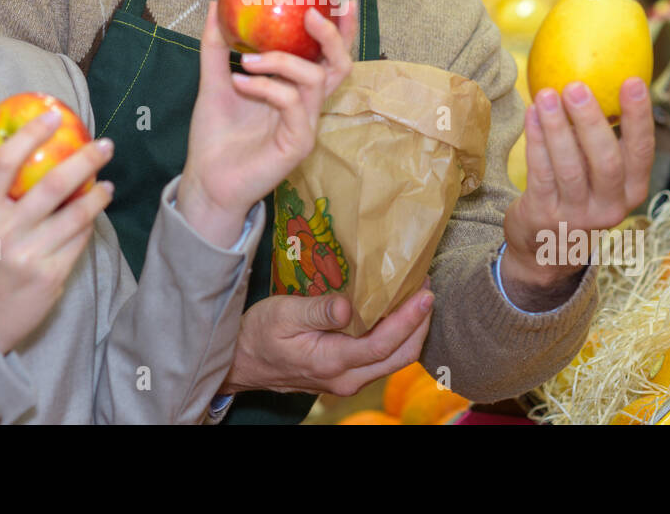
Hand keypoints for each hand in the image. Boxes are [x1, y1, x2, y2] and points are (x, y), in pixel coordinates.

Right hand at [0, 111, 114, 354]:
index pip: (3, 162)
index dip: (29, 134)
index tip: (53, 115)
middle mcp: (3, 231)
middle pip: (51, 185)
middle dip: (84, 160)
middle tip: (104, 145)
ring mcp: (28, 255)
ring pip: (74, 215)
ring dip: (97, 195)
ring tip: (107, 183)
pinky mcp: (49, 277)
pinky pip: (78, 242)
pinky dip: (89, 224)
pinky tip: (95, 213)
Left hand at [177, 0, 356, 247]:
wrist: (206, 180)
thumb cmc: (216, 135)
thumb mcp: (214, 82)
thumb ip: (217, 47)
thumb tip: (216, 5)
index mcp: (295, 89)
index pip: (327, 55)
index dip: (339, 27)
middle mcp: (307, 105)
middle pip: (339, 65)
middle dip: (331, 35)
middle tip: (310, 14)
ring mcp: (307, 125)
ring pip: (313, 80)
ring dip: (281, 61)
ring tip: (248, 60)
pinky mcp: (300, 143)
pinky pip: (292, 103)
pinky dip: (266, 87)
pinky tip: (239, 84)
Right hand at [218, 283, 432, 396]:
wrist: (241, 362)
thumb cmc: (258, 335)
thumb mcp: (282, 315)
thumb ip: (318, 311)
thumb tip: (348, 307)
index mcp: (333, 363)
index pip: (383, 345)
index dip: (409, 320)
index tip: (426, 294)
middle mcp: (347, 378)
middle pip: (400, 357)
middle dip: (421, 325)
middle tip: (428, 289)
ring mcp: (347, 379)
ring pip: (394, 360)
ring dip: (411, 330)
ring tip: (417, 297)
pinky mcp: (345, 374)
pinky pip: (381, 358)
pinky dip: (397, 336)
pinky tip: (395, 312)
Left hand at [500, 78, 653, 307]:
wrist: (545, 251)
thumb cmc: (577, 196)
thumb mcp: (601, 178)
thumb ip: (603, 139)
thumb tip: (600, 78)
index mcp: (632, 191)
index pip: (642, 152)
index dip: (639, 117)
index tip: (633, 82)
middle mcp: (610, 207)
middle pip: (606, 161)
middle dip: (591, 121)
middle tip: (577, 86)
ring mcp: (577, 215)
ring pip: (569, 166)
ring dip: (556, 126)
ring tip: (546, 94)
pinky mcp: (545, 215)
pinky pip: (540, 173)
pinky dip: (535, 140)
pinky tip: (530, 115)